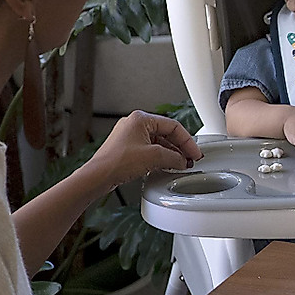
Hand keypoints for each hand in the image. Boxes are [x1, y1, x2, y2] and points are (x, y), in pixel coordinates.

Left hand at [86, 110, 201, 190]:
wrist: (99, 176)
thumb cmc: (118, 161)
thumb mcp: (155, 157)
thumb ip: (175, 157)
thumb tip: (183, 160)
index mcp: (141, 119)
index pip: (174, 126)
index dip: (188, 141)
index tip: (195, 153)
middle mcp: (134, 124)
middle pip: (167, 134)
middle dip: (180, 148)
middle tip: (190, 159)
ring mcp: (130, 136)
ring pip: (159, 142)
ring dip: (171, 154)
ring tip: (180, 164)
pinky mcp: (127, 148)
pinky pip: (150, 150)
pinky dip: (161, 157)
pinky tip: (166, 166)